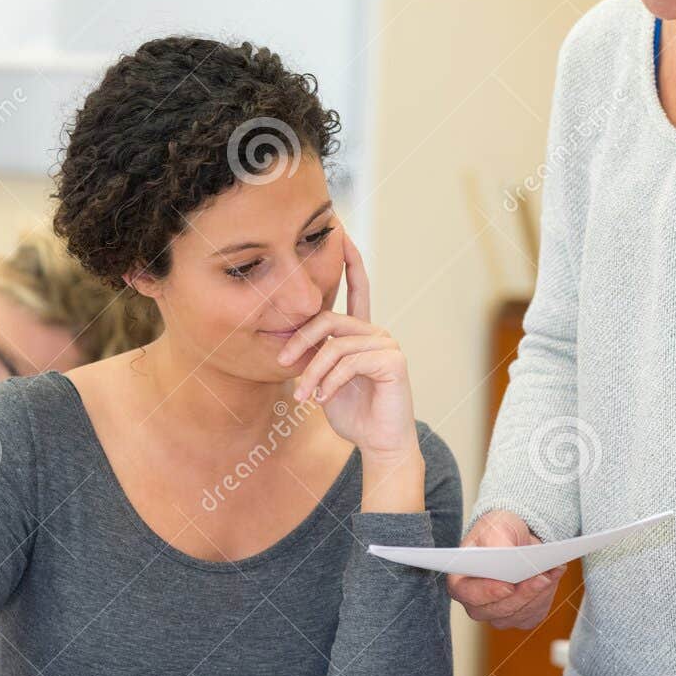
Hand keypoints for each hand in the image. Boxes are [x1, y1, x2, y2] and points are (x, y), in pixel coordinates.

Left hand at [278, 226, 419, 464]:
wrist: (378, 442)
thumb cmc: (351, 412)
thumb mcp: (323, 380)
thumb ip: (314, 357)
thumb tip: (290, 344)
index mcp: (360, 331)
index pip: (357, 288)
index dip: (350, 260)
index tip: (341, 233)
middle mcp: (376, 331)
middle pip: (328, 319)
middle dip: (299, 340)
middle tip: (283, 362)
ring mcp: (386, 344)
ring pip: (335, 345)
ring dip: (312, 374)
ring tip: (303, 397)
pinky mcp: (393, 361)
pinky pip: (349, 362)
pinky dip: (329, 382)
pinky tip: (322, 399)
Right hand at [446, 510, 565, 629]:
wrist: (518, 540)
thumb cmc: (499, 532)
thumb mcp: (496, 527)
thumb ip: (497, 541)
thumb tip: (508, 555)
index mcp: (460, 580)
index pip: (466, 594)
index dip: (487, 592)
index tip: (508, 586)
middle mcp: (475, 603)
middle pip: (497, 610)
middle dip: (522, 594)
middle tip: (540, 577)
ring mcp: (497, 614)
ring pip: (518, 614)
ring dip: (537, 594)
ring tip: (550, 572)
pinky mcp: (519, 617)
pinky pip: (533, 614)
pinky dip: (545, 596)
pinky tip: (551, 577)